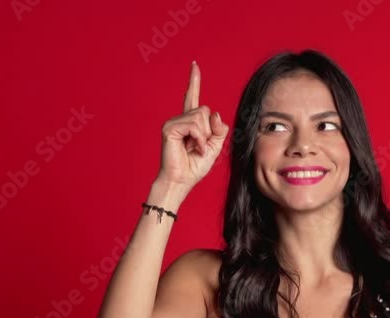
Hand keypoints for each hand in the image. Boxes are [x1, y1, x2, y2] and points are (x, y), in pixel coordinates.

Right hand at [154, 61, 229, 194]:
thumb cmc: (195, 167)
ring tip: (196, 149)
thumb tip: (215, 114)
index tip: (194, 65)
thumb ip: (219, 130)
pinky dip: (199, 140)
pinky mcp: (170, 128)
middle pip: (205, 110)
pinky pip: (194, 126)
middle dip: (209, 131)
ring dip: (204, 137)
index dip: (194, 81)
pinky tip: (193, 149)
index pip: (192, 97)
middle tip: (200, 147)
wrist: (182, 181)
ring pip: (201, 117)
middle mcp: (180, 119)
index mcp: (190, 122)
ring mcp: (173, 123)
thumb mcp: (215, 147)